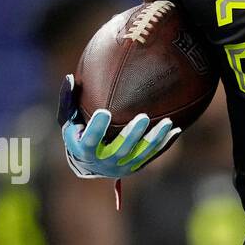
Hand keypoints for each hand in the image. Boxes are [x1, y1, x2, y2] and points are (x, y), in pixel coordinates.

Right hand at [58, 74, 178, 178]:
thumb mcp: (68, 121)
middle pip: (121, 149)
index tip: (104, 112)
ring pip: (141, 154)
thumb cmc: (77, 136)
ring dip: (155, 139)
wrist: (89, 164)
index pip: (91, 140)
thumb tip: (70, 77)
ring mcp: (123, 166)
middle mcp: (106, 162)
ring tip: (169, 123)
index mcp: (86, 150)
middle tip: (143, 117)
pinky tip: (177, 130)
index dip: (97, 128)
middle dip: (133, 134)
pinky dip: (165, 143)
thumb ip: (68, 101)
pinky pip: (153, 155)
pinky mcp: (136, 166)